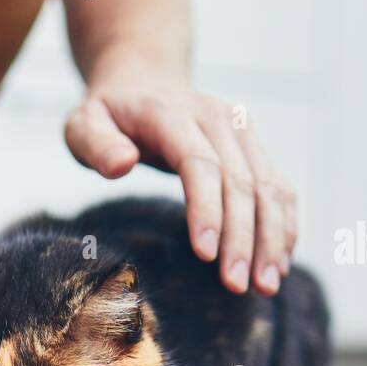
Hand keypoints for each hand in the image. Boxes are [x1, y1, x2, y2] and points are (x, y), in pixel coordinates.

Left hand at [65, 59, 296, 295]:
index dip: (207, 209)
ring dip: (272, 238)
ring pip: (269, 186)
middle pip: (240, 181)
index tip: (206, 255)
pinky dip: (283, 225)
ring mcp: (240, 130)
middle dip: (242, 237)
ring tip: (266, 285)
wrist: (143, 80)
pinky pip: (278, 187)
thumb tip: (121, 164)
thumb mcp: (83, 123)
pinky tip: (279, 263)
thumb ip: (95, 144)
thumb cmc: (107, 114)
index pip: (199, 163)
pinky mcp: (254, 145)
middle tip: (237, 285)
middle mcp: (216, 117)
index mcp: (172, 113)